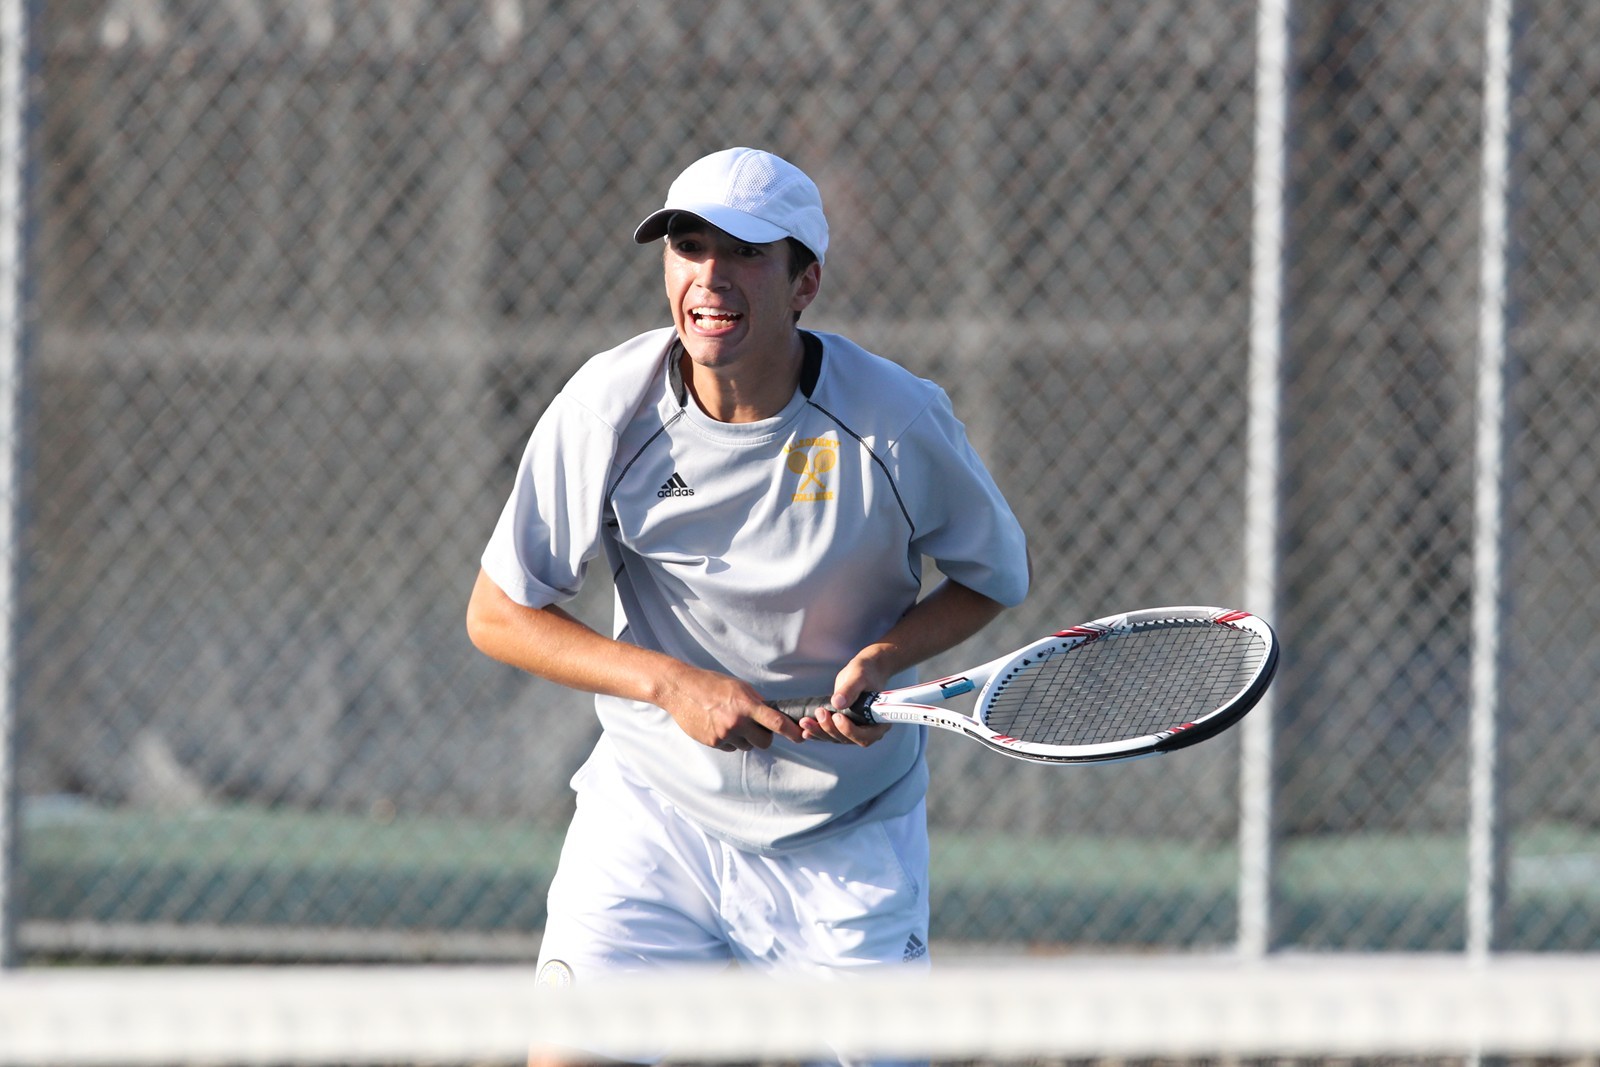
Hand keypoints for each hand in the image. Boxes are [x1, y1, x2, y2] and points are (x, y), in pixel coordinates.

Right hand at [658, 668, 804, 750]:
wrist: (681, 690)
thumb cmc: (711, 684)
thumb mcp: (738, 687)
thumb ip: (756, 702)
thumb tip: (772, 715)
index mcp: (747, 705)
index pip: (776, 723)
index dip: (792, 732)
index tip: (801, 737)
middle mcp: (737, 722)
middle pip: (764, 742)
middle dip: (764, 737)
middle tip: (757, 727)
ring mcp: (724, 734)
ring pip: (746, 746)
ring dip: (745, 738)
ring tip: (730, 721)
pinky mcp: (713, 742)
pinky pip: (730, 747)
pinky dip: (729, 740)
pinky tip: (718, 725)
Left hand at [798, 653, 893, 747]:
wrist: (863, 671)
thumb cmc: (866, 672)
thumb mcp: (859, 677)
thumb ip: (850, 690)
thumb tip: (837, 702)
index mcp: (879, 721)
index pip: (865, 736)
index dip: (850, 731)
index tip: (838, 717)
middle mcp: (868, 730)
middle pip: (848, 739)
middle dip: (829, 730)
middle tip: (819, 713)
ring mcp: (855, 730)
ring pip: (836, 738)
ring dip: (819, 732)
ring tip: (805, 721)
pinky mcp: (842, 727)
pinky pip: (830, 734)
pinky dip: (817, 732)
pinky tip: (805, 730)